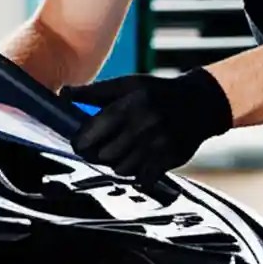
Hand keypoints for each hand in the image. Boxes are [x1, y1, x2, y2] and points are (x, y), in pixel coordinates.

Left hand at [60, 69, 233, 184]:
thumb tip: (63, 94)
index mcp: (127, 106)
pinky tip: (139, 162)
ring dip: (117, 165)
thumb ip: (94, 93)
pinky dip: (137, 174)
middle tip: (100, 149)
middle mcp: (142, 126)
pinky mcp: (169, 160)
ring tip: (121, 154)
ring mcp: (157, 145)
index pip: (91, 133)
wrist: (199, 102)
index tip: (80, 143)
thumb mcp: (127, 85)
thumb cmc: (156, 92)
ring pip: (121, 170)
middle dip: (99, 154)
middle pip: (104, 156)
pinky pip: (142, 179)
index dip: (81, 142)